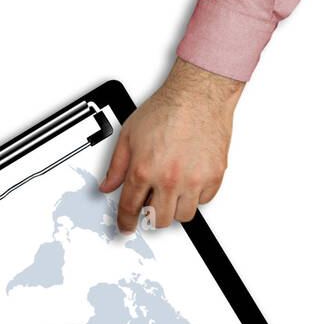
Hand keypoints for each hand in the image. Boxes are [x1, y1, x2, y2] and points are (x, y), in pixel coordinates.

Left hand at [100, 59, 242, 233]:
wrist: (199, 96)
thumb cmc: (168, 109)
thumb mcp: (130, 134)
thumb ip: (117, 165)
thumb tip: (108, 186)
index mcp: (144, 169)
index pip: (130, 208)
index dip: (125, 222)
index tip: (126, 227)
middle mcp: (169, 178)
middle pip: (159, 220)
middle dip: (153, 215)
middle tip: (153, 203)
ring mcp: (194, 181)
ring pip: (184, 215)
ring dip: (176, 207)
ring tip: (174, 187)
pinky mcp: (214, 178)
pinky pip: (204, 201)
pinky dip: (196, 194)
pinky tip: (190, 176)